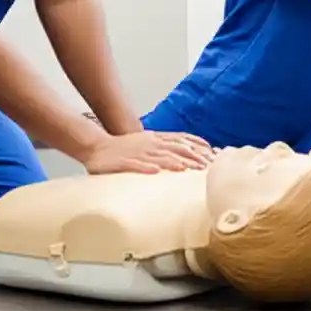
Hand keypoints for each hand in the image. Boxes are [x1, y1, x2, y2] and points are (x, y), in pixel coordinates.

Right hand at [83, 131, 215, 173]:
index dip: (198, 146)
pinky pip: (135, 164)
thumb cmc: (125, 149)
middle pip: (175, 148)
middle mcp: (150, 144)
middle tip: (205, 168)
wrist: (97, 147)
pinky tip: (155, 172)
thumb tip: (188, 156)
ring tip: (186, 169)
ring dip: (173, 163)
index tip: (213, 155)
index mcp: (157, 139)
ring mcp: (137, 152)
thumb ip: (165, 148)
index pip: (183, 139)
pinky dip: (146, 167)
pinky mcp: (122, 162)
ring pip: (158, 156)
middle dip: (191, 157)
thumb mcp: (148, 143)